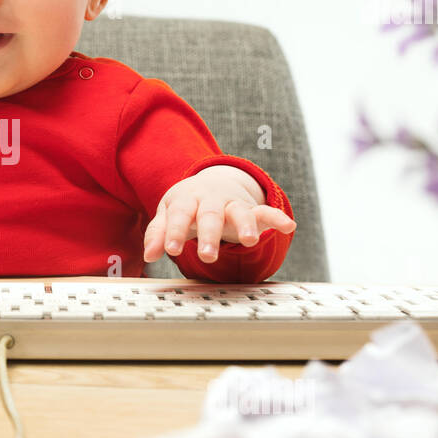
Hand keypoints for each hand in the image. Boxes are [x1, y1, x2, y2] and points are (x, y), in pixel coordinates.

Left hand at [143, 166, 295, 263]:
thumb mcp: (168, 214)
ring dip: (246, 225)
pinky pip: (266, 211)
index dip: (173, 232)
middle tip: (207, 256)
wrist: (210, 181)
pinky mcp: (251, 209)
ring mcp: (232, 203)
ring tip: (248, 241)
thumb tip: (149, 256)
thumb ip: (158, 234)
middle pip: (210, 216)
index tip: (169, 250)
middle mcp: (210, 200)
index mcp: (187, 200)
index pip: (179, 215)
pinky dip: (277, 218)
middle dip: (209, 235)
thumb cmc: (185, 205)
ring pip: (240, 211)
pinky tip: (288, 226)